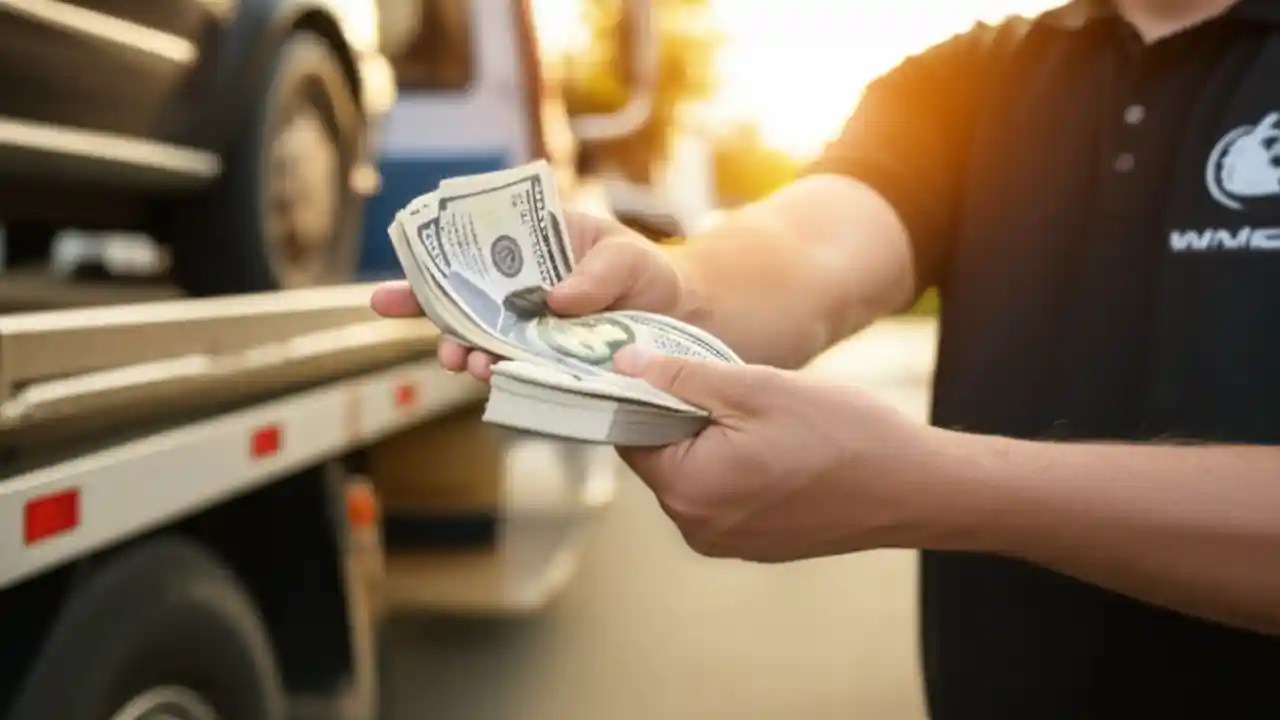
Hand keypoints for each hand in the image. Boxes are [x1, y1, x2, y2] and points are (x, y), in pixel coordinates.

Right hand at [370, 211, 685, 379]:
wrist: (683, 318)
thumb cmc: (646, 273)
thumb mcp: (625, 257)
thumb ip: (596, 274)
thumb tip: (557, 299)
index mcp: (525, 254)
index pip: (464, 260)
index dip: (423, 277)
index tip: (384, 298)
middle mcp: (518, 297)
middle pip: (461, 311)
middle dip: (442, 329)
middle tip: (446, 347)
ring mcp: (531, 336)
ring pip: (486, 348)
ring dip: (473, 358)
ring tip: (475, 365)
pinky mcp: (551, 369)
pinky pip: (522, 376)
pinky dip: (509, 380)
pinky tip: (505, 381)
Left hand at [611, 346, 940, 561]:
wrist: (911, 487)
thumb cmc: (839, 434)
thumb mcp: (753, 387)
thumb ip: (679, 377)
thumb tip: (623, 365)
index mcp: (687, 490)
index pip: (632, 436)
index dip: (647, 397)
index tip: (674, 369)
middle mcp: (697, 528)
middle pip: (662, 459)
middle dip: (686, 420)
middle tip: (734, 390)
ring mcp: (726, 543)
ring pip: (695, 477)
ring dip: (714, 444)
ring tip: (765, 421)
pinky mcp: (755, 546)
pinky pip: (725, 498)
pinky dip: (738, 470)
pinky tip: (780, 450)